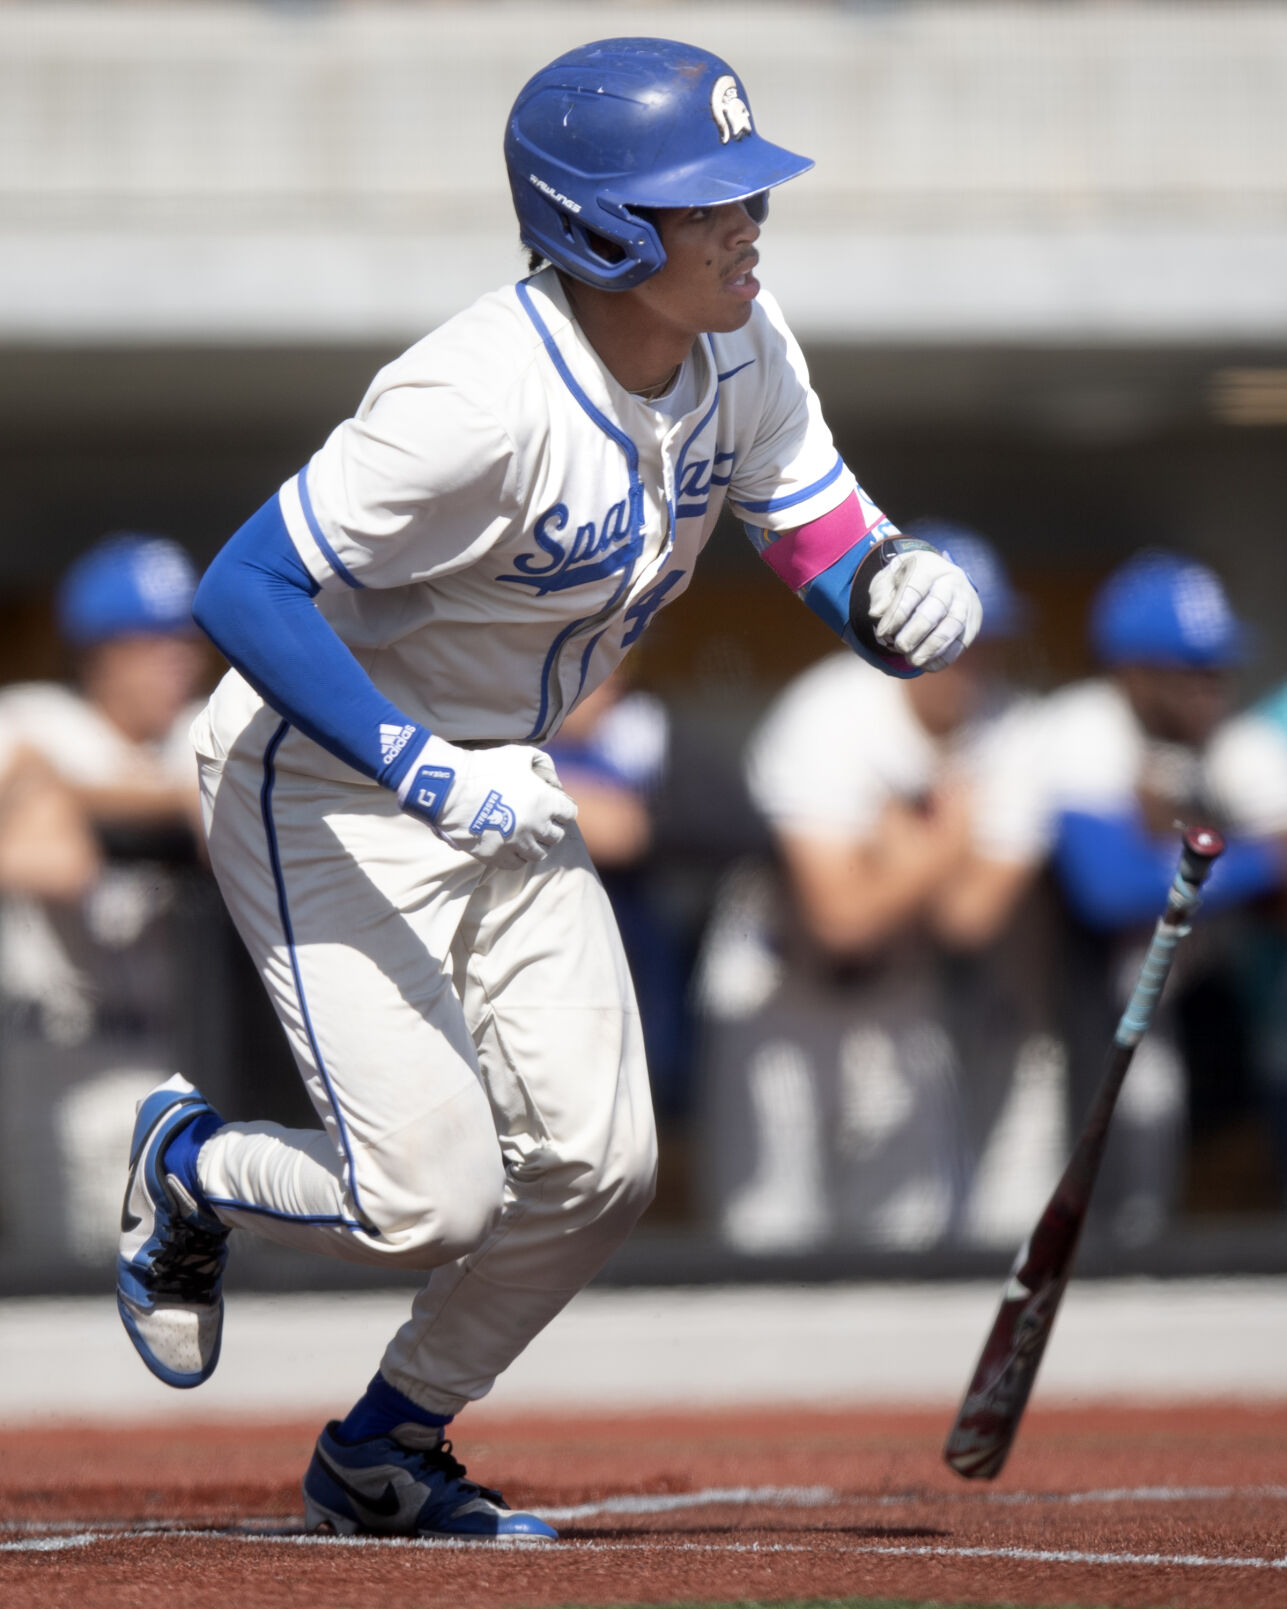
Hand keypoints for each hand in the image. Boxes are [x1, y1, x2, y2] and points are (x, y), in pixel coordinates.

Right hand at [396, 736, 576, 868]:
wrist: (448, 787)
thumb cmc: (485, 767)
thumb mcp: (519, 755)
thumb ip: (543, 764)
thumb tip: (554, 783)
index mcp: (545, 801)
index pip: (569, 813)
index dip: (562, 808)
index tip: (553, 806)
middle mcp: (535, 826)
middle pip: (556, 836)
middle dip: (550, 827)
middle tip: (539, 821)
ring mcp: (516, 844)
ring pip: (538, 854)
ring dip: (535, 844)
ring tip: (526, 836)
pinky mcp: (496, 856)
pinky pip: (516, 864)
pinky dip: (517, 856)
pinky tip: (511, 845)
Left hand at [867, 549, 982, 669]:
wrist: (937, 578)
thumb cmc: (907, 581)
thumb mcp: (889, 579)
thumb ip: (881, 594)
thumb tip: (877, 613)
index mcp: (928, 566)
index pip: (914, 590)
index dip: (898, 613)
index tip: (883, 632)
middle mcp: (952, 580)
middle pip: (936, 607)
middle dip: (915, 632)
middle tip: (899, 647)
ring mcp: (966, 601)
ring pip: (953, 625)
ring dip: (931, 648)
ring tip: (912, 660)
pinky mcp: (973, 621)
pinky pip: (962, 641)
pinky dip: (944, 657)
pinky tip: (927, 664)